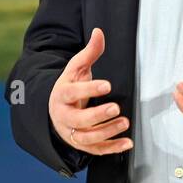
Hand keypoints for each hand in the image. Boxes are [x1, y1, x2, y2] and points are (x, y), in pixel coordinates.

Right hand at [48, 28, 133, 156]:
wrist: (55, 110)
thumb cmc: (69, 87)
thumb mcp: (76, 68)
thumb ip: (89, 52)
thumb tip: (99, 32)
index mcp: (62, 95)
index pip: (73, 92)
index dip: (89, 89)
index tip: (107, 85)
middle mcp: (64, 116)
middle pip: (78, 120)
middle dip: (98, 115)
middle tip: (116, 107)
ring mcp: (72, 132)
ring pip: (87, 138)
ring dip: (107, 132)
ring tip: (125, 123)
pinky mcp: (81, 145)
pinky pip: (96, 150)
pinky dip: (112, 148)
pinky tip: (127, 143)